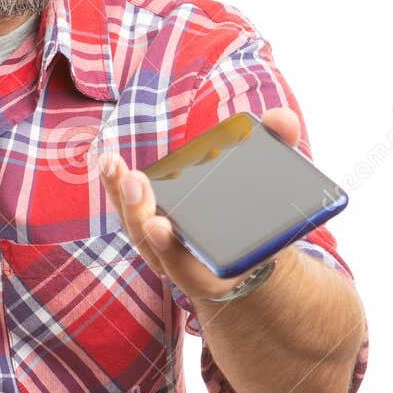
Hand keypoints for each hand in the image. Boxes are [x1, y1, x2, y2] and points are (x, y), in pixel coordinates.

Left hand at [97, 109, 299, 301]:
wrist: (249, 255)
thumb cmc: (266, 224)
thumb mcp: (284, 197)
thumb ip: (283, 155)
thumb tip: (283, 118)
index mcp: (218, 273)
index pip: (187, 267)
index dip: (170, 248)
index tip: (158, 225)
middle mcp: (185, 268)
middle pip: (152, 244)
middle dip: (140, 212)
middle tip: (135, 180)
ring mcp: (164, 252)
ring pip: (135, 228)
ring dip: (121, 195)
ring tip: (113, 162)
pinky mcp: (152, 232)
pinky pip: (129, 212)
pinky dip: (117, 188)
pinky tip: (109, 162)